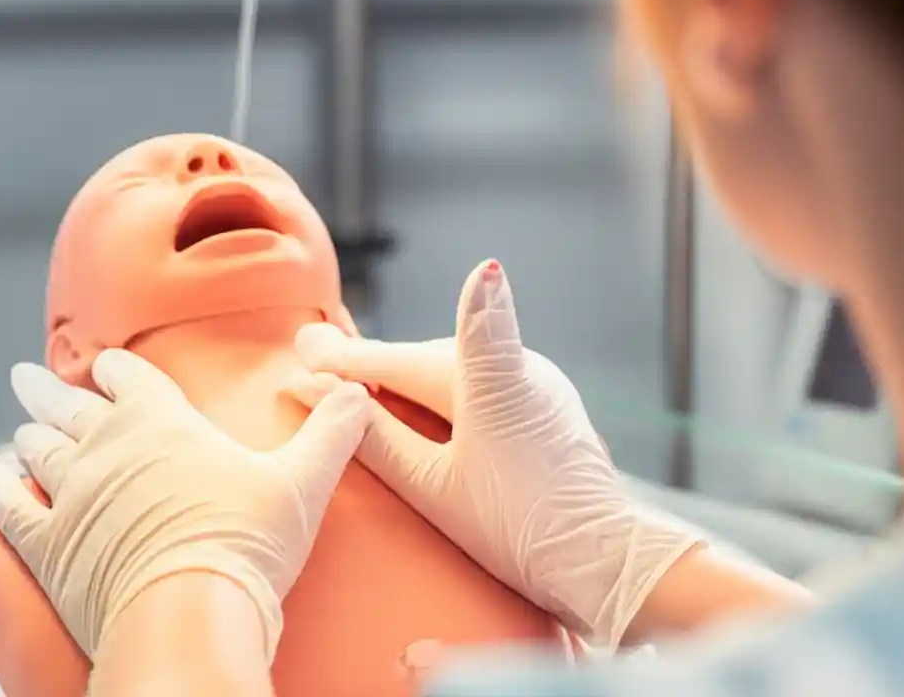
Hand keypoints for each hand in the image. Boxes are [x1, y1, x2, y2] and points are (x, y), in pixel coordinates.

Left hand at [0, 349, 369, 662]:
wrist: (191, 609)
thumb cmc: (249, 541)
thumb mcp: (304, 480)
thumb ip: (332, 430)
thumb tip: (356, 390)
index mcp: (163, 423)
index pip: (130, 378)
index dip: (118, 369)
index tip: (108, 365)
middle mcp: (108, 448)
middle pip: (70, 409)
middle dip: (51, 391)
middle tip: (27, 376)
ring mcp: (72, 495)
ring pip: (39, 453)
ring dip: (29, 437)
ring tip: (22, 427)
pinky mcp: (49, 545)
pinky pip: (11, 508)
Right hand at [290, 260, 702, 646]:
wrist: (602, 556)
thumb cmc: (515, 527)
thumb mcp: (432, 487)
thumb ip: (376, 432)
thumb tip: (322, 388)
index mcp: (487, 376)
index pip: (397, 360)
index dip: (346, 357)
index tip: (301, 346)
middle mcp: (518, 365)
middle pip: (424, 360)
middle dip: (370, 363)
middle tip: (314, 358)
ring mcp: (540, 384)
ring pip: (455, 370)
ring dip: (405, 377)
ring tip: (355, 381)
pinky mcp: (550, 406)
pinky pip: (482, 386)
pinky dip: (440, 394)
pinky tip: (417, 407)